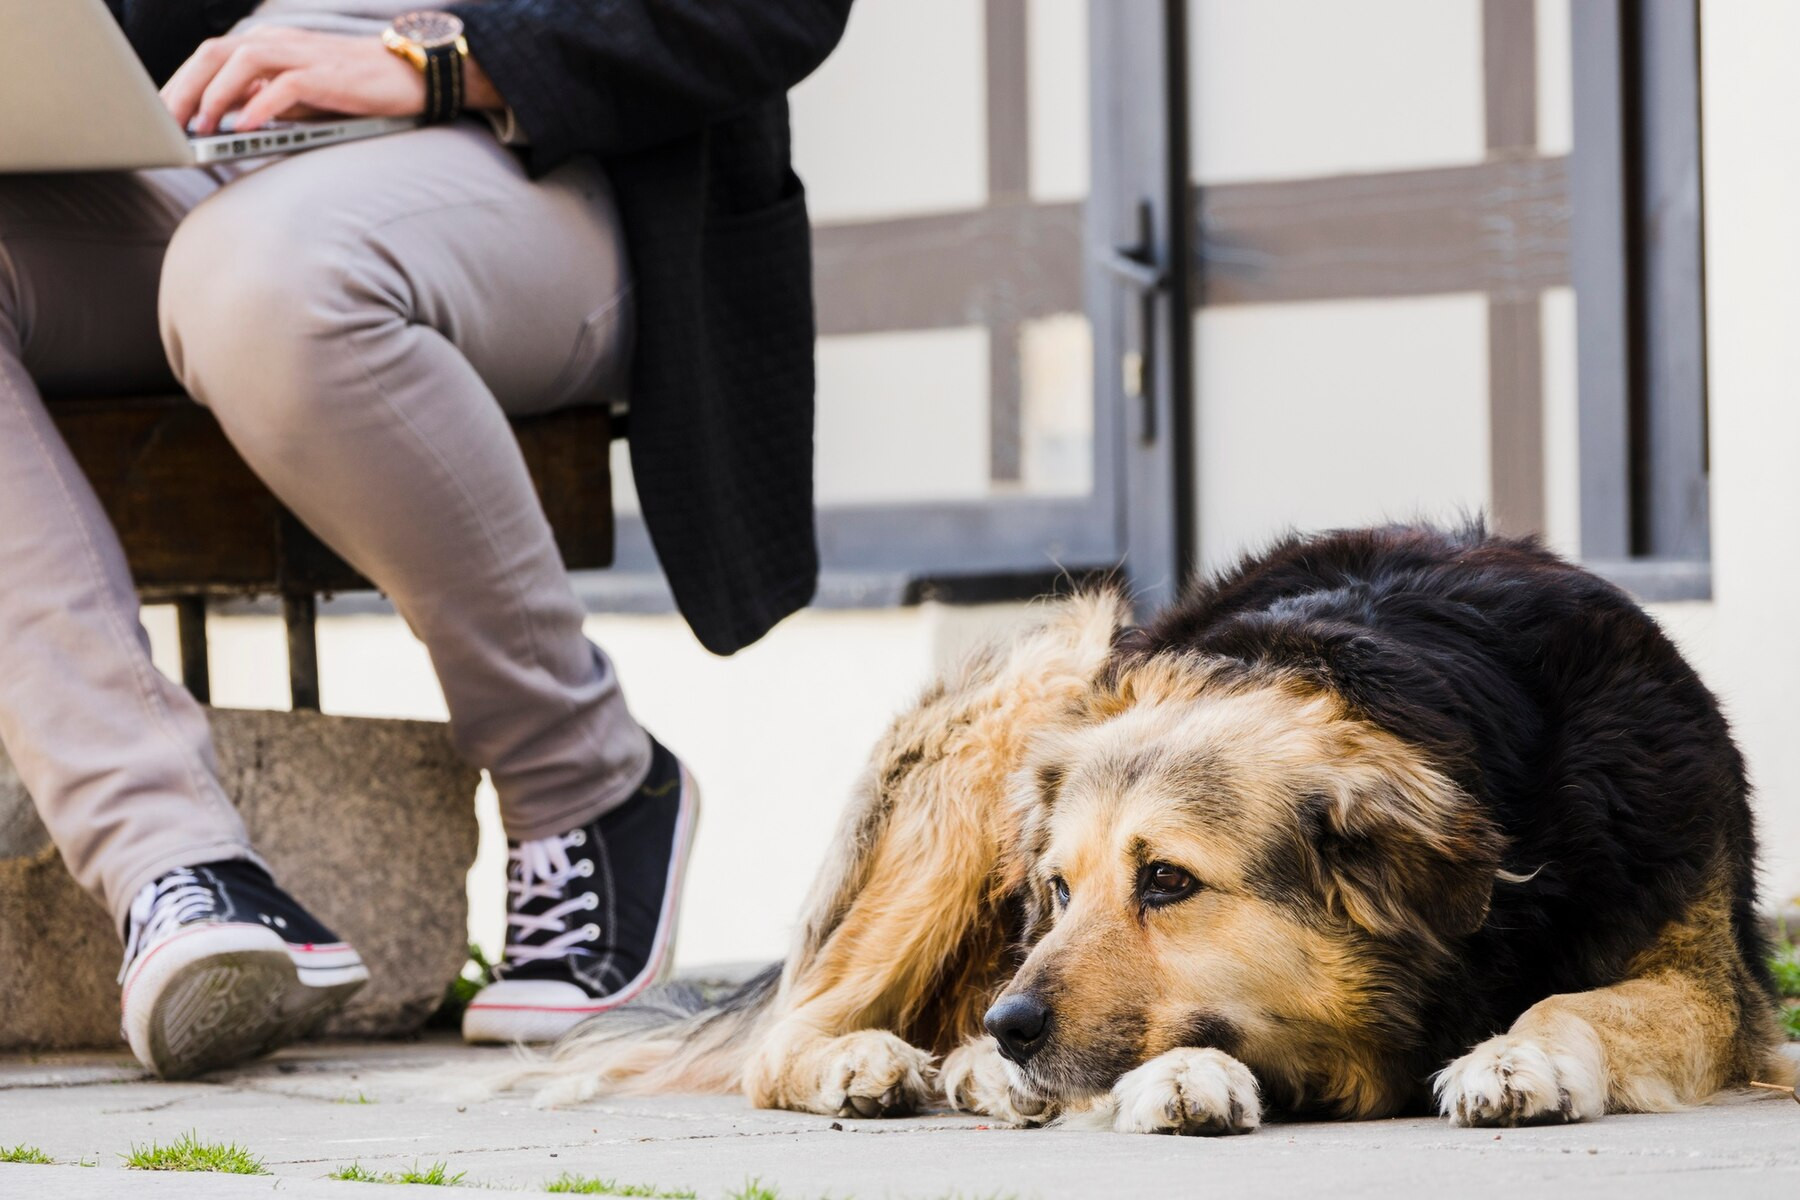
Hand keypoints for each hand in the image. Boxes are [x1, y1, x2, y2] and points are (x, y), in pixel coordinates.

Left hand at [162, 28, 427, 134]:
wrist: (408, 75)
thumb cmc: (353, 87)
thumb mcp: (299, 95)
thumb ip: (264, 99)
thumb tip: (228, 118)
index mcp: (266, 45)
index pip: (208, 57)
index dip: (177, 83)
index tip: (158, 115)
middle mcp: (277, 43)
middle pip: (214, 54)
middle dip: (183, 88)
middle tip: (164, 123)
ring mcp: (301, 56)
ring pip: (241, 62)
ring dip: (215, 95)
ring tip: (201, 126)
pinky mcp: (326, 74)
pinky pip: (285, 85)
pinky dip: (261, 104)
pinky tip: (245, 126)